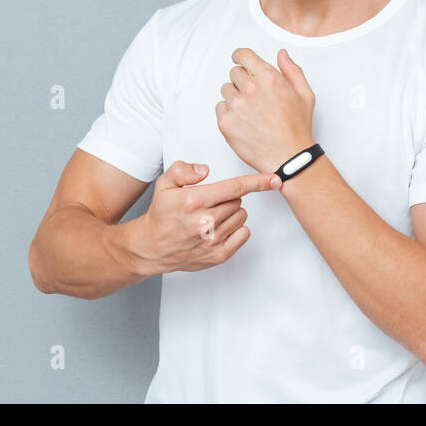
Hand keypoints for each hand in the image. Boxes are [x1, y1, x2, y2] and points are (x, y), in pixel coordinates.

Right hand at [130, 160, 280, 273]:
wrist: (151, 246)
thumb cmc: (161, 214)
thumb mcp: (164, 184)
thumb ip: (183, 170)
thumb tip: (204, 170)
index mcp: (194, 201)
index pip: (234, 187)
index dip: (257, 182)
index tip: (273, 179)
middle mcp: (205, 221)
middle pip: (238, 201)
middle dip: (227, 198)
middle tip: (208, 203)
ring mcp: (213, 240)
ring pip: (241, 216)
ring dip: (231, 213)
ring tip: (210, 216)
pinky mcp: (218, 254)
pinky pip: (243, 234)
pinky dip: (236, 228)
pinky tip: (219, 228)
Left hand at [215, 47, 315, 174]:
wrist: (289, 157)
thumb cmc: (297, 128)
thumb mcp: (304, 94)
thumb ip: (291, 70)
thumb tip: (281, 55)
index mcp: (268, 77)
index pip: (243, 55)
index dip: (240, 57)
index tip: (240, 60)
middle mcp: (250, 89)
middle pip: (234, 72)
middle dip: (243, 80)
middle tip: (254, 96)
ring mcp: (236, 106)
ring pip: (226, 90)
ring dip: (235, 96)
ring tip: (251, 111)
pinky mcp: (226, 122)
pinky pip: (220, 107)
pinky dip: (229, 112)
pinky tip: (244, 121)